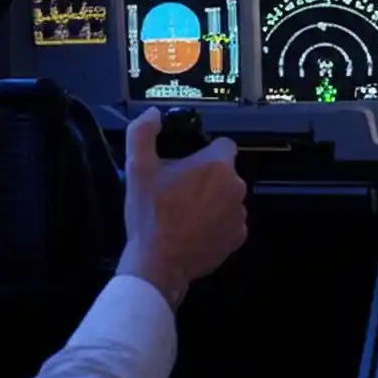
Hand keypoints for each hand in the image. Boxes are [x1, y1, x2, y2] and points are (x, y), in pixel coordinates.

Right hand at [117, 107, 247, 308]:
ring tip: (186, 213)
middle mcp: (236, 187)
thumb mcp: (137, 168)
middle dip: (207, 178)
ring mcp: (240, 214)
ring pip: (228, 197)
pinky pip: (230, 222)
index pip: (223, 145)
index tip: (187, 165)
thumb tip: (154, 114)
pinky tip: (195, 230)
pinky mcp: (238, 237)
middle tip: (180, 190)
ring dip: (213, 200)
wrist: (158, 263)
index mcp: (217, 165)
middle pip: (225, 172)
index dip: (205, 152)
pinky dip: (217, 224)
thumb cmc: (150, 214)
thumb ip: (143, 132)